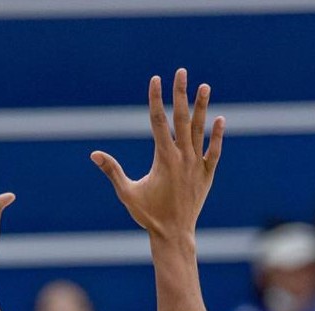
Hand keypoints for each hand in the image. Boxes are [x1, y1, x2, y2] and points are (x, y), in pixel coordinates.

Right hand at [91, 70, 224, 242]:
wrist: (175, 235)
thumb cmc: (149, 216)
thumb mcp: (127, 193)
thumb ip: (113, 171)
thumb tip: (94, 155)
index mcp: (164, 158)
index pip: (158, 121)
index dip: (155, 99)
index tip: (155, 79)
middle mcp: (183, 157)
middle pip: (181, 118)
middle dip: (180, 93)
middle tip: (181, 72)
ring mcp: (197, 165)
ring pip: (200, 130)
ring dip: (202, 108)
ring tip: (204, 86)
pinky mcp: (207, 174)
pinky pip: (214, 151)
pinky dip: (217, 135)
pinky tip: (220, 119)